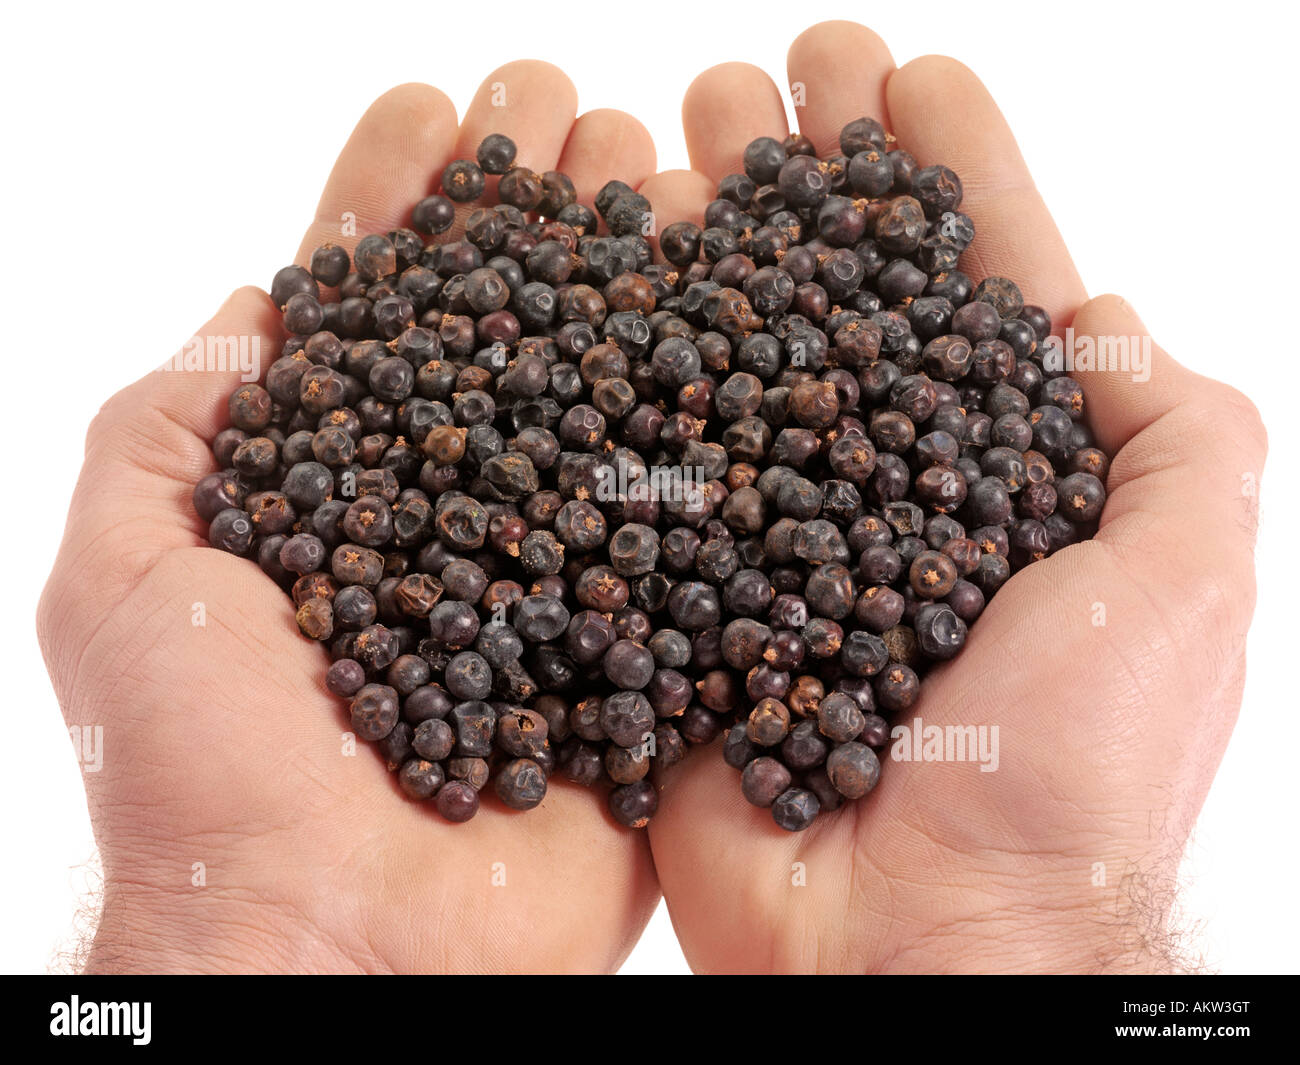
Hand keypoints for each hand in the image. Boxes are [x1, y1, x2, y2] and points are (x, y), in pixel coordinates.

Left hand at [37, 66, 664, 973]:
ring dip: (637, 281)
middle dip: (538, 214)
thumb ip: (166, 430)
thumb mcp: (129, 576)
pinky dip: (722, 424)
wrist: (338, 950)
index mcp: (339, 488)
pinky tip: (752, 324)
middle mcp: (457, 514)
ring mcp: (555, 574)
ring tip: (673, 171)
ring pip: (607, 400)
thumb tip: (253, 310)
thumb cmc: (207, 773)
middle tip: (578, 112)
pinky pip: (693, 524)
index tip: (438, 109)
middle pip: (508, 334)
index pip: (373, 311)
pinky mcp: (636, 648)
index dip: (400, 203)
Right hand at [644, 21, 1266, 972]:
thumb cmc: (1066, 773)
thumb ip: (1174, 436)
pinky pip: (643, 466)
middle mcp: (884, 493)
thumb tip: (1098, 323)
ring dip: (699, 243)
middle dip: (801, 182)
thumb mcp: (1180, 583)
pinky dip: (615, 372)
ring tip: (658, 140)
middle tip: (754, 80)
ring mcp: (776, 539)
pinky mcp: (689, 594)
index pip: (980, 286)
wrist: (920, 939)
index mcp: (1006, 477)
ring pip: (731, 359)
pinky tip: (585, 279)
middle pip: (838, 301)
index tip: (904, 74)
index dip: (946, 174)